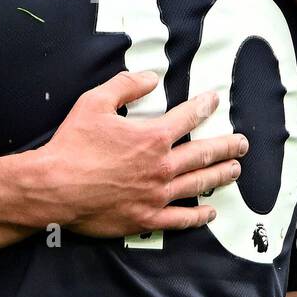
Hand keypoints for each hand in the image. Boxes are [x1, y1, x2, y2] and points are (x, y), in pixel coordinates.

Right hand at [41, 69, 247, 237]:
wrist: (54, 187)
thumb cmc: (72, 144)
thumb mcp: (94, 102)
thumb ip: (125, 85)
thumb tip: (150, 77)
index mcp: (152, 136)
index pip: (188, 117)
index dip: (205, 106)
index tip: (215, 101)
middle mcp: (162, 166)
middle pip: (204, 154)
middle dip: (227, 146)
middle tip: (242, 144)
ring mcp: (156, 195)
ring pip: (198, 184)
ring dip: (220, 176)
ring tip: (235, 171)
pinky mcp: (146, 218)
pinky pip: (180, 219)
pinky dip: (198, 216)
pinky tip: (210, 213)